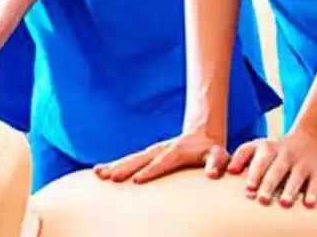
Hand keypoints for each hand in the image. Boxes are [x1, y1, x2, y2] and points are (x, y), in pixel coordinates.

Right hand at [94, 129, 230, 183]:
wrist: (201, 135)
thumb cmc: (210, 150)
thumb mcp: (218, 155)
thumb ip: (216, 163)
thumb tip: (211, 174)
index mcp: (177, 151)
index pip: (163, 162)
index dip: (151, 171)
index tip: (138, 181)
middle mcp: (161, 150)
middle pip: (141, 159)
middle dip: (126, 169)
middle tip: (111, 178)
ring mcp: (152, 151)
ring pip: (131, 159)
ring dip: (115, 166)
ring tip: (99, 174)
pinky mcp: (146, 155)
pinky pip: (128, 160)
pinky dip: (113, 165)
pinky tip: (98, 171)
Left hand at [226, 130, 316, 207]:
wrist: (312, 138)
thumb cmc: (278, 150)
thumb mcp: (259, 146)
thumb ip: (242, 156)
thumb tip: (229, 171)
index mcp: (269, 149)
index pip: (261, 161)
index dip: (255, 175)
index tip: (249, 188)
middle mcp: (287, 155)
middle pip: (277, 170)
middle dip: (270, 185)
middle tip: (263, 200)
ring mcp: (303, 163)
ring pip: (297, 176)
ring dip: (290, 190)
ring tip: (284, 203)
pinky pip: (316, 183)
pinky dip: (312, 193)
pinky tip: (308, 204)